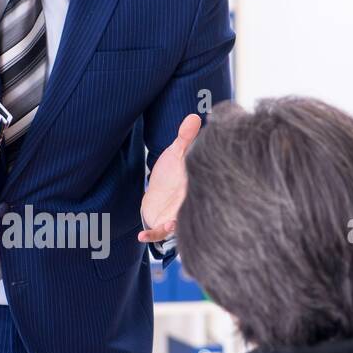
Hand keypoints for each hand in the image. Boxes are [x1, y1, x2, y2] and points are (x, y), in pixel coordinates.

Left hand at [138, 113, 202, 243]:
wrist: (160, 190)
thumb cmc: (173, 172)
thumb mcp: (178, 153)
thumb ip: (185, 137)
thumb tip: (193, 116)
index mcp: (196, 184)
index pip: (206, 186)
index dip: (210, 186)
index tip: (210, 185)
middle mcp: (189, 203)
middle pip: (196, 211)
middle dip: (195, 213)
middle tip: (188, 212)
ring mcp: (176, 216)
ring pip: (179, 226)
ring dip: (173, 227)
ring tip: (168, 225)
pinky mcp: (163, 224)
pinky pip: (159, 234)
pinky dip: (151, 236)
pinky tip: (141, 236)